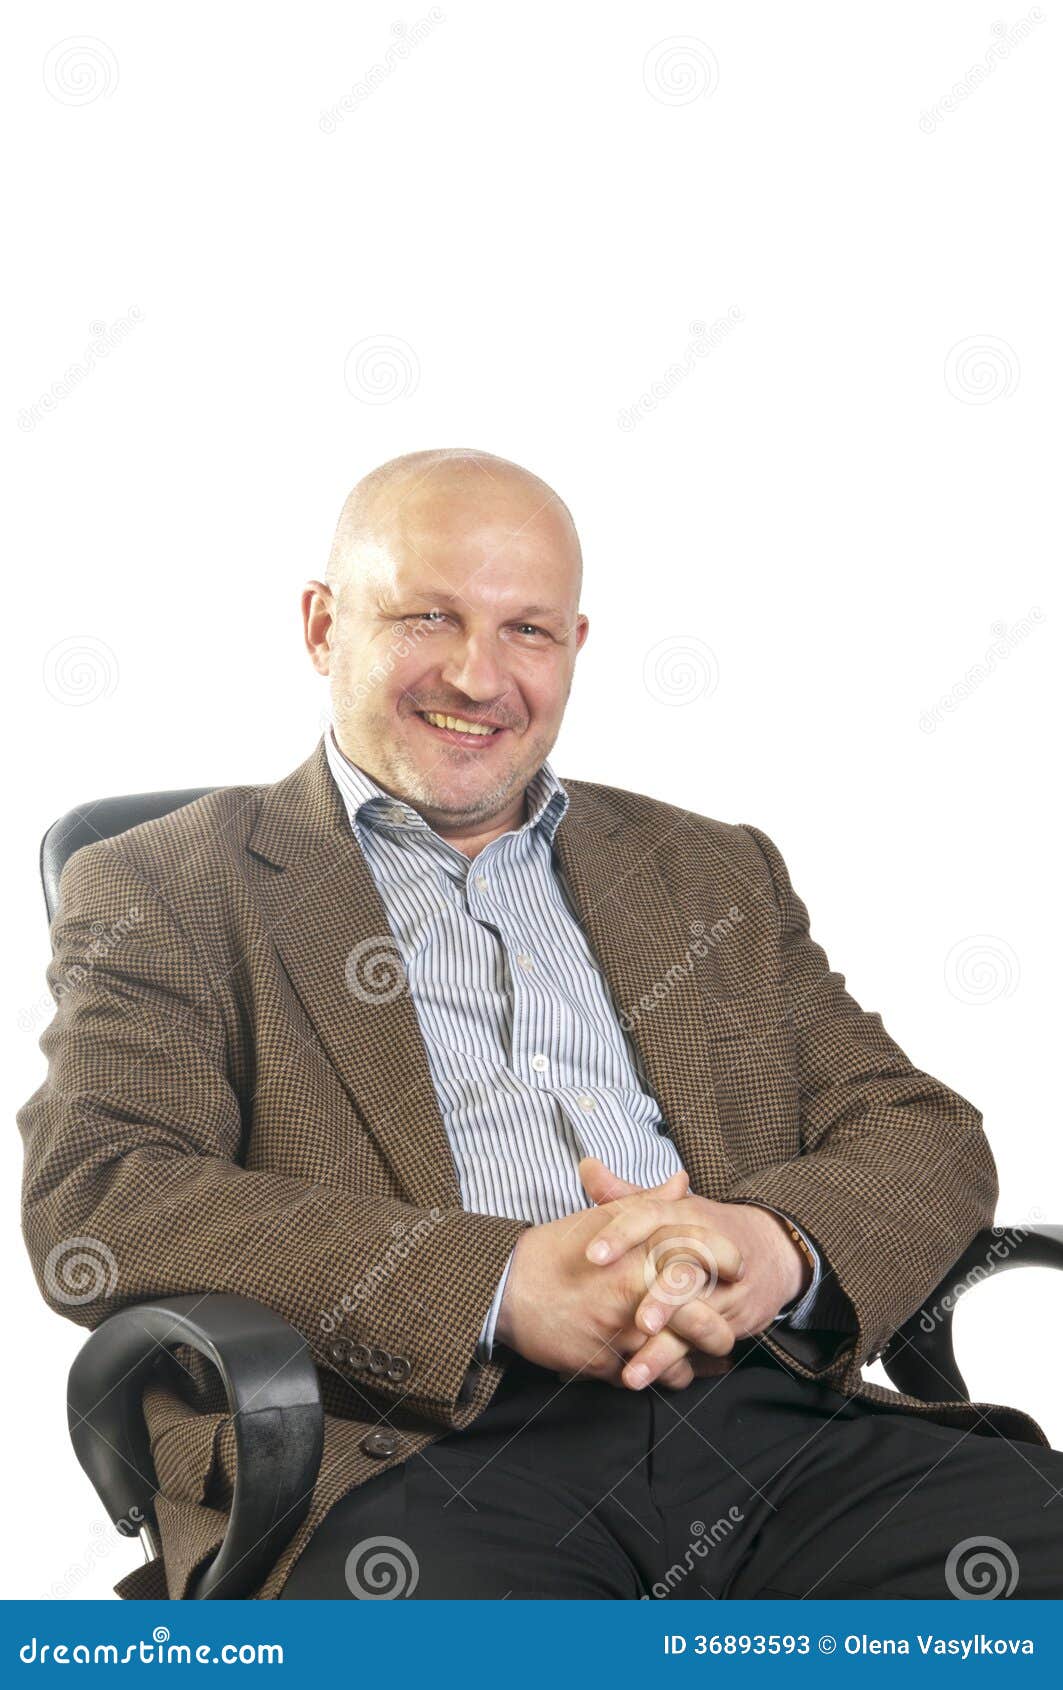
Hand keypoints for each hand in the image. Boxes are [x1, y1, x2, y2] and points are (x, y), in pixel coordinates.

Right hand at [495, 1166, 743, 1385]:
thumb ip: (646, 1202)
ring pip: (676, 1355)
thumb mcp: (601, 1219)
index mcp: (635, 1252)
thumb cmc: (554, 1250)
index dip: (723, 1258)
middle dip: (721, 1327)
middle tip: (731, 1327)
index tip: (737, 1267)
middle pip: (697, 1315)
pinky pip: (647, 1376)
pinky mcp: (603, 1363)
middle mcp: (632, 1292)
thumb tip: (681, 1182)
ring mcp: (619, 1331)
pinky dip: (664, 1377)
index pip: (695, 1251)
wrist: (507, 1289)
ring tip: (712, 1357)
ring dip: (696, 1360)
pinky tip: (677, 1373)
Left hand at [579, 1158, 810, 1389]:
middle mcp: (704, 1247)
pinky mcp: (733, 1318)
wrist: (773, 1249)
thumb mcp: (669, 1207)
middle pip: (683, 1271)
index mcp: (683, 1214)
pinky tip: (656, 1380)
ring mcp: (723, 1287)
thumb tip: (587, 1168)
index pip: (651, 1218)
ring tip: (634, 1372)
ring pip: (696, 1317)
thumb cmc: (705, 1228)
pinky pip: (706, 1342)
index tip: (592, 1256)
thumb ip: (625, 1194)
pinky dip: (680, 1364)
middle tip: (634, 1322)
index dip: (622, 1235)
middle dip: (661, 1300)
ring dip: (665, 1348)